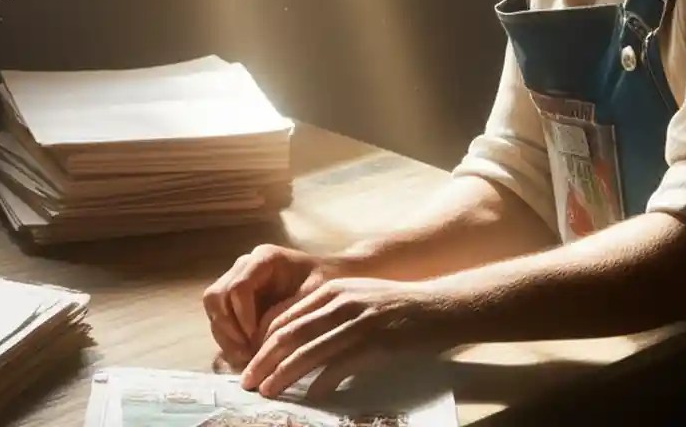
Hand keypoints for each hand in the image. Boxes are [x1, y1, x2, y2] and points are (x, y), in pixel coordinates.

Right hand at [203, 245, 340, 370]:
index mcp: (265, 259)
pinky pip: (219, 316)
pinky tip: (245, 354)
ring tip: (246, 357)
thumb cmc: (327, 283)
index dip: (242, 318)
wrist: (332, 275)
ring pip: (213, 307)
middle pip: (216, 296)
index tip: (255, 341)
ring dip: (225, 335)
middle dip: (228, 329)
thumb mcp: (316, 295)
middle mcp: (245, 265)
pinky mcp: (235, 296)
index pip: (238, 288)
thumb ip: (290, 313)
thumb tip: (262, 340)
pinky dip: (227, 337)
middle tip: (247, 354)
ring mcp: (237, 278)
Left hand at [239, 277, 449, 398]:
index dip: (261, 342)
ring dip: (282, 375)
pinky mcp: (375, 342)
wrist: (440, 306)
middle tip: (246, 381)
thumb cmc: (397, 305)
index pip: (284, 317)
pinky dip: (320, 382)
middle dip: (262, 360)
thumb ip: (326, 312)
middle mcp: (339, 302)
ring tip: (267, 391)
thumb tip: (294, 341)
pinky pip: (338, 366)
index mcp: (330, 290)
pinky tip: (310, 395)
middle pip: (288, 334)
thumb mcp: (356, 297)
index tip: (249, 362)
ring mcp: (356, 322)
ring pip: (307, 351)